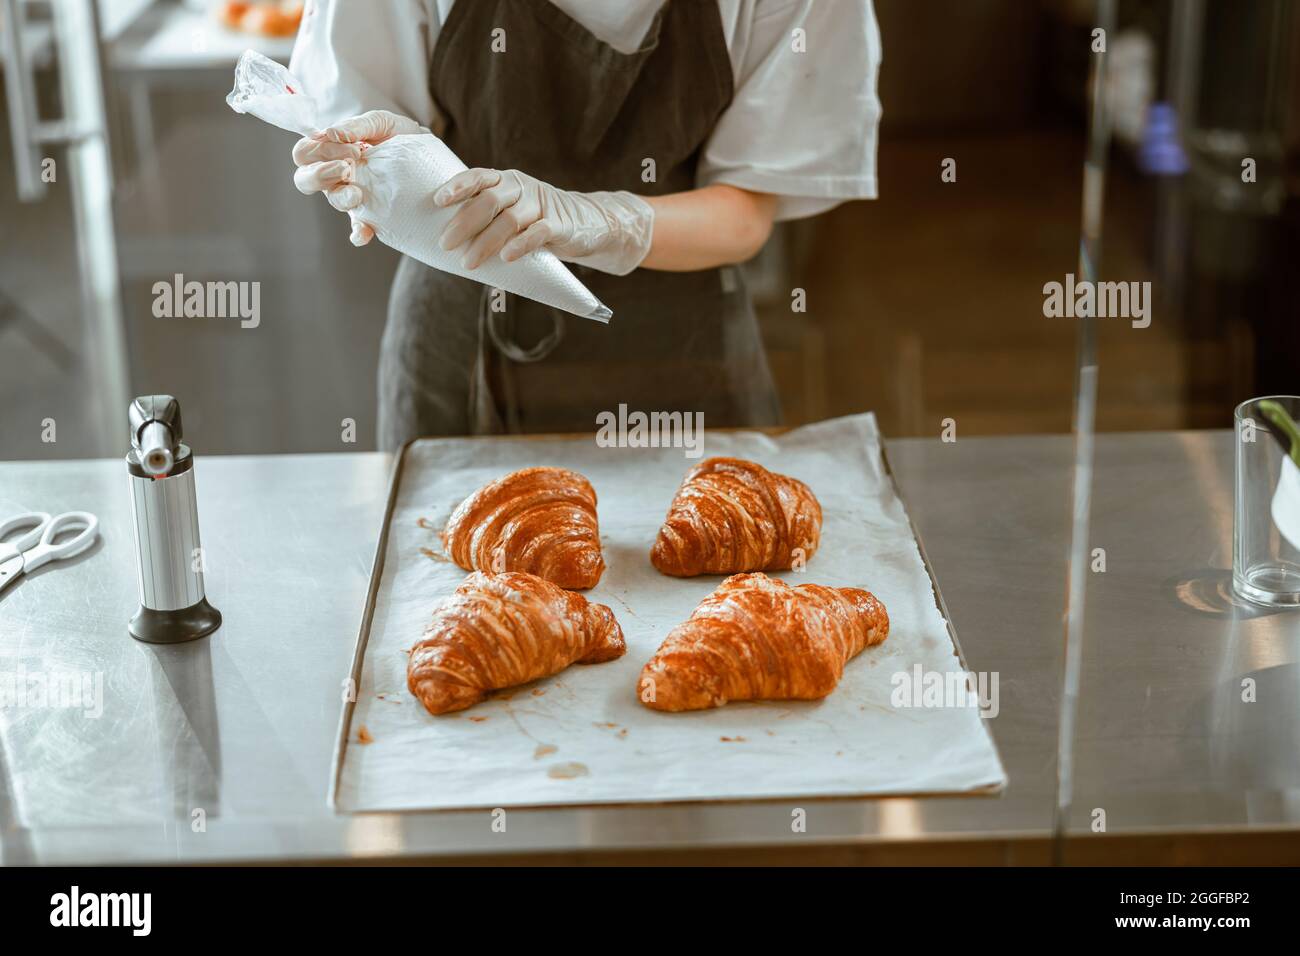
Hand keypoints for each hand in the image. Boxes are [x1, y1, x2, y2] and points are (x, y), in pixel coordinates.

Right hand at [291, 109, 421, 245]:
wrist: (424, 151)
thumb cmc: (394, 133)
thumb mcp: (378, 121)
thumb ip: (357, 125)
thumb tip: (332, 132)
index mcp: (329, 150)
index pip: (304, 153)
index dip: (319, 151)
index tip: (352, 149)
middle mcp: (334, 174)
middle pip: (305, 179)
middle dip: (320, 175)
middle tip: (345, 168)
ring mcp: (350, 195)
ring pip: (332, 200)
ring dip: (340, 198)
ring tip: (357, 194)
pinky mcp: (370, 213)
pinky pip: (357, 227)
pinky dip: (358, 232)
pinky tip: (364, 234)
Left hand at [433, 168, 653, 275]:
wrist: (588, 224)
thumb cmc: (538, 221)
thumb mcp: (513, 211)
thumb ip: (488, 218)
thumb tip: (447, 240)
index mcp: (506, 182)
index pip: (478, 177)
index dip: (457, 186)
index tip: (437, 201)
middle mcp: (522, 188)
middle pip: (489, 201)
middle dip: (464, 223)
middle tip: (445, 243)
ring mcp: (542, 205)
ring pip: (509, 220)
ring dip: (486, 242)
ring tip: (468, 263)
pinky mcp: (560, 225)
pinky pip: (538, 233)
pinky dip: (520, 244)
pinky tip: (506, 257)